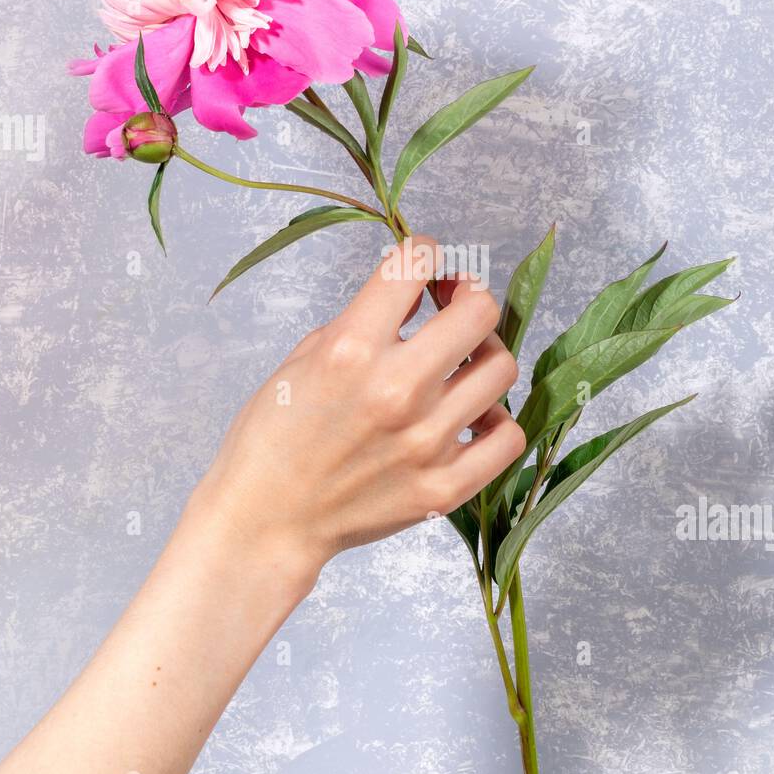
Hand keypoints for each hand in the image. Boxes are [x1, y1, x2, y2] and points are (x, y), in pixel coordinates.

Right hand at [194, 235, 525, 589]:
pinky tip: (474, 418)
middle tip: (455, 304)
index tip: (425, 263)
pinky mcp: (444, 488)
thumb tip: (416, 294)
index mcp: (351, 350)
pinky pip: (508, 438)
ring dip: (484, 355)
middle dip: (467, 296)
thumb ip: (363, 321)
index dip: (424, 251)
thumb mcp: (303, 359)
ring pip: (500, 369)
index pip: (414, 264)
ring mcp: (426, 441)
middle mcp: (396, 390)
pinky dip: (497, 422)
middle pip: (479, 312)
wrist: (266, 521)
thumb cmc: (274, 438)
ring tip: (463, 364)